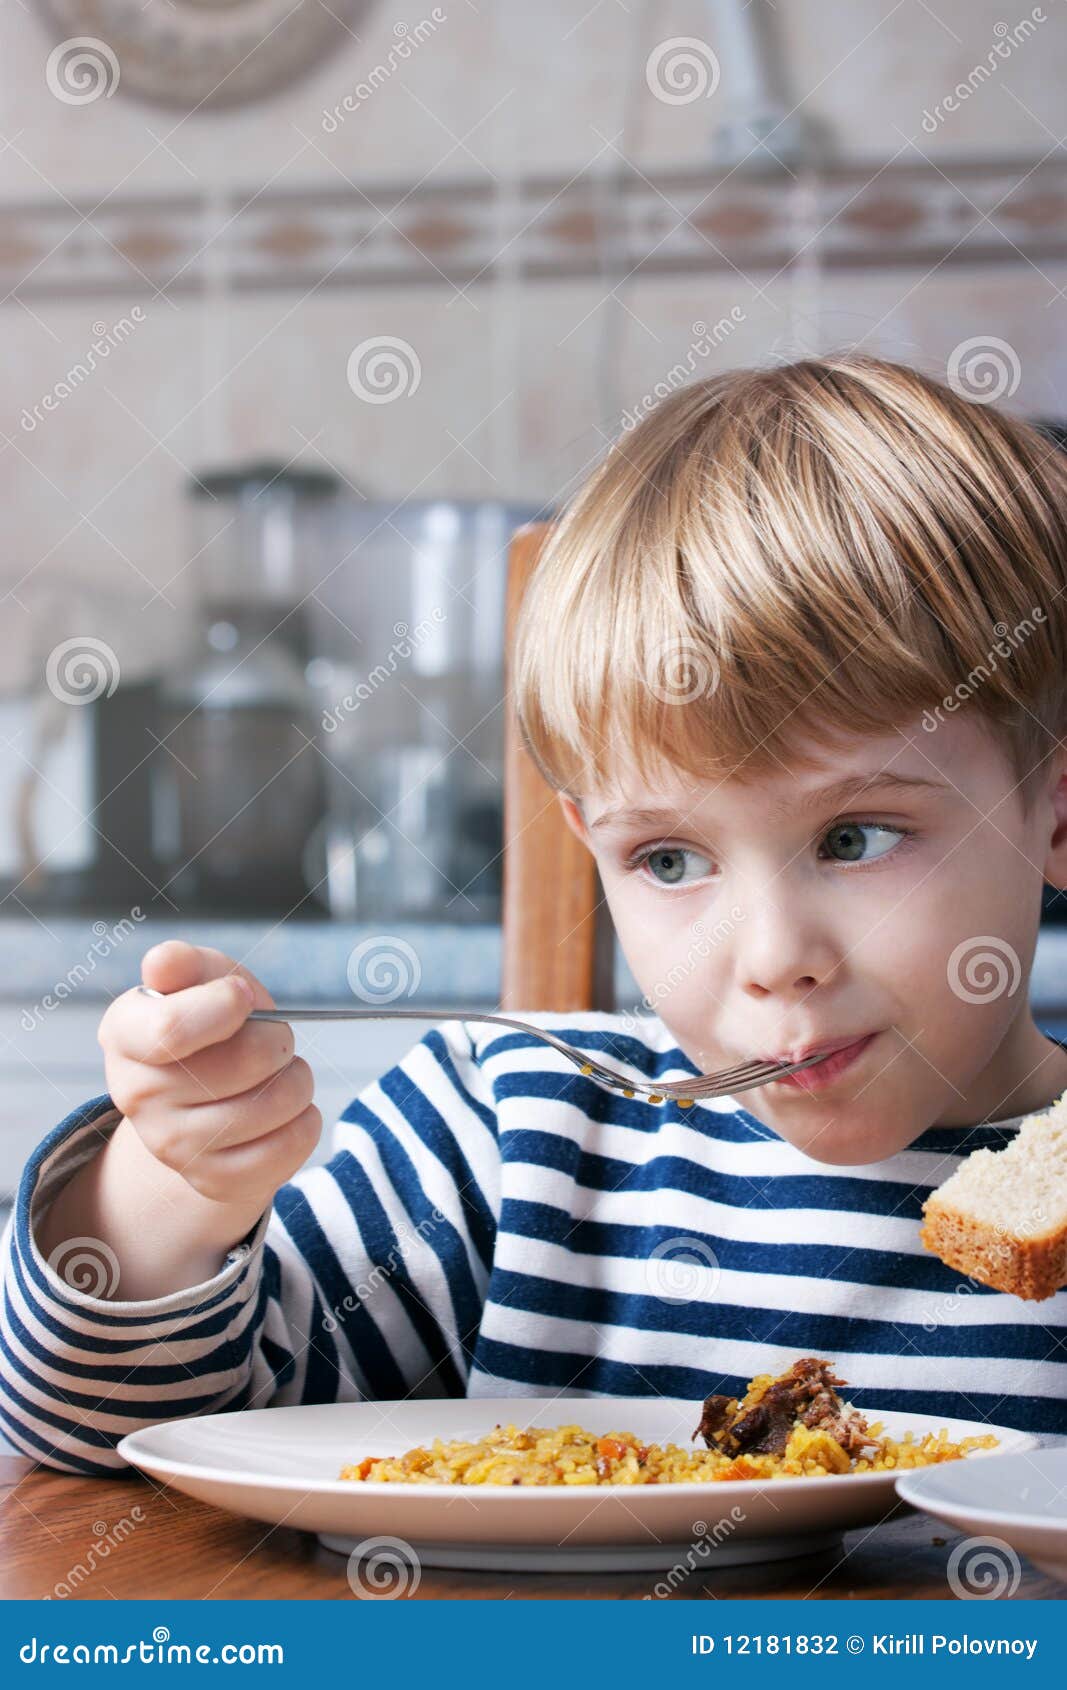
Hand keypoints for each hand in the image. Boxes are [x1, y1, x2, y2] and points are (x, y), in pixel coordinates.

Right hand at [98, 941, 321, 1208]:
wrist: (209, 1092)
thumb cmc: (209, 1021)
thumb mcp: (200, 978)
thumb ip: (183, 963)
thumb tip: (162, 963)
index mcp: (126, 1034)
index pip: (172, 1029)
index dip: (225, 1006)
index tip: (242, 997)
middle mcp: (137, 1095)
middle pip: (246, 1062)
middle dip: (278, 1040)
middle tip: (271, 1039)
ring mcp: (171, 1145)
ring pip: (275, 1105)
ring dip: (298, 1080)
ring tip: (280, 1074)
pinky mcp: (212, 1180)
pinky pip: (288, 1147)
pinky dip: (305, 1122)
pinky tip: (286, 1111)